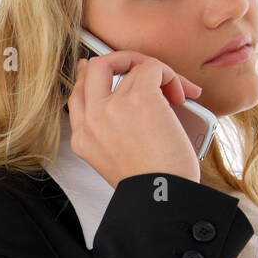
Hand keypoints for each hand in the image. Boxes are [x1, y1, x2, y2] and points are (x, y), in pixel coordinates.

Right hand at [67, 50, 203, 186]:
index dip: (92, 77)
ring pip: (129, 64)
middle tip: (142, 67)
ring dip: (158, 73)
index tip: (108, 69)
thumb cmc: (150, 185)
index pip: (78, 94)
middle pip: (94, 68)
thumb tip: (122, 101)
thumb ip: (111, 132)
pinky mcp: (139, 97)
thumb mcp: (114, 161)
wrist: (162, 197)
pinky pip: (151, 67)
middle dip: (120, 60)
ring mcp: (112, 107)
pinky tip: (180, 92)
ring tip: (175, 92)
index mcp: (83, 138)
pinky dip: (169, 74)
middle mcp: (92, 120)